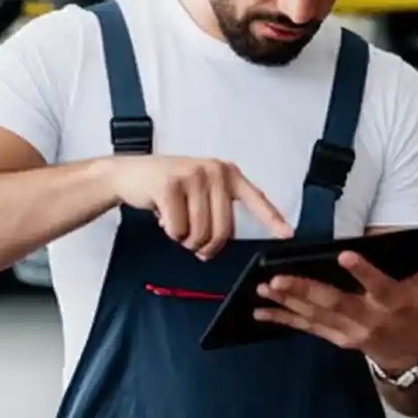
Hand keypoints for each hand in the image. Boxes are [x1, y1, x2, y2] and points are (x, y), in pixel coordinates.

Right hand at [112, 156, 292, 258]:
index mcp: (228, 174)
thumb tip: (218, 246)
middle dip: (205, 246)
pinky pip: (177, 230)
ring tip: (175, 221)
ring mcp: (193, 175)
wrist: (130, 174)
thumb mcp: (200, 192)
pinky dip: (169, 231)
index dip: (272, 219)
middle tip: (190, 239)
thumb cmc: (169, 188)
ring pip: (199, 233)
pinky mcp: (170, 185)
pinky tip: (162, 214)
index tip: (288, 234)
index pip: (256, 199)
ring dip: (185, 239)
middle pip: (222, 231)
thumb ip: (217, 212)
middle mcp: (215, 171)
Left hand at [253, 228, 417, 371]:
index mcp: (391, 300)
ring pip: (314, 316)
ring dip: (286, 302)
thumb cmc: (417, 310)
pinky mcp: (335, 337)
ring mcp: (348, 331)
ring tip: (262, 289)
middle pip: (333, 303)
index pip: (377, 284)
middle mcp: (367, 317)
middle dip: (304, 290)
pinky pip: (306, 328)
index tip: (344, 255)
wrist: (411, 354)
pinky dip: (283, 319)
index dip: (362, 272)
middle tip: (276, 277)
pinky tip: (261, 312)